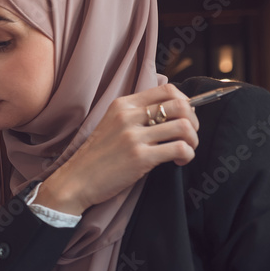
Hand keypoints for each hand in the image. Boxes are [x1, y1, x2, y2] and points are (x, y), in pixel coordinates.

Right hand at [38, 84, 198, 214]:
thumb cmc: (96, 157)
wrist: (75, 181)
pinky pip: (180, 148)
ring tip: (185, 150)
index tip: (185, 117)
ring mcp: (133, 136)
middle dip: (194, 121)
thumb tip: (172, 113)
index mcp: (123, 105)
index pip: (167, 89)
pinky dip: (188, 155)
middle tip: (188, 136)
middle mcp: (128, 116)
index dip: (186, 101)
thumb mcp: (111, 125)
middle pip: (181, 106)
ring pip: (184, 127)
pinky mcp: (140, 157)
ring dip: (193, 140)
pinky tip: (179, 161)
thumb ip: (136, 116)